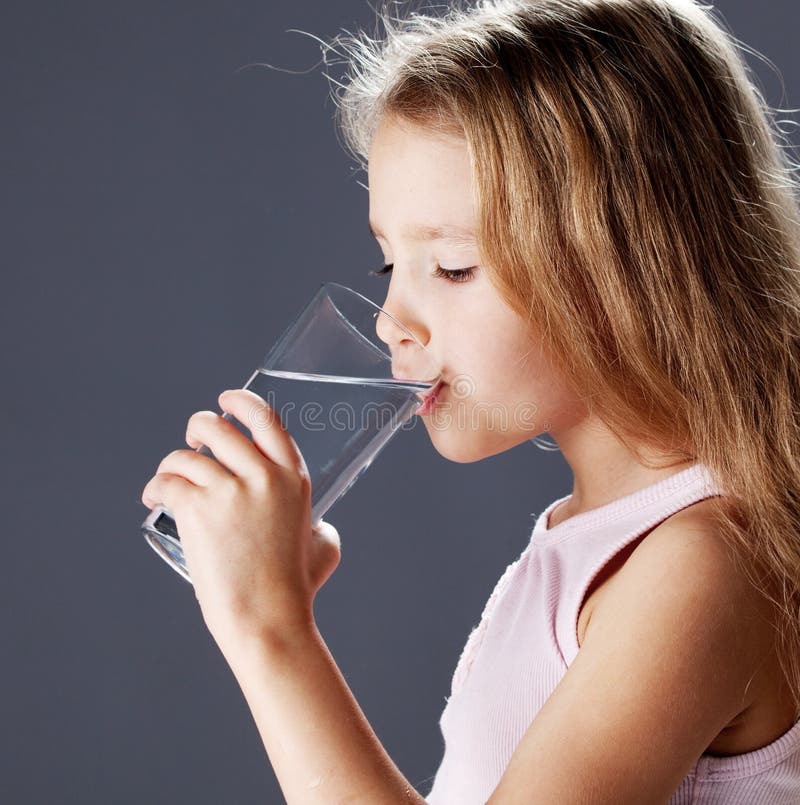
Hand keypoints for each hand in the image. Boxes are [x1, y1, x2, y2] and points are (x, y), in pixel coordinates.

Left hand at [141, 388, 340, 649]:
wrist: (268, 618)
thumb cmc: (295, 588)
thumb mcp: (324, 546)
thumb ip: (322, 527)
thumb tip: (319, 527)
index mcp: (294, 477)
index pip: (266, 419)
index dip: (241, 401)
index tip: (225, 399)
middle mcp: (264, 475)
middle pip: (218, 426)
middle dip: (198, 429)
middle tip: (192, 444)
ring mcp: (231, 491)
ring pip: (185, 455)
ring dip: (172, 464)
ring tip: (169, 481)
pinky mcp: (199, 509)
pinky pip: (166, 481)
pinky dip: (155, 487)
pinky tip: (154, 498)